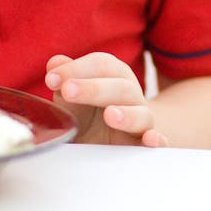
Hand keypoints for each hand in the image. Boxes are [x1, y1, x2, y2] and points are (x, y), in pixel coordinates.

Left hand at [45, 52, 168, 146]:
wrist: (103, 145)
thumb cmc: (85, 114)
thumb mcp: (70, 98)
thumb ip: (63, 80)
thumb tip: (54, 64)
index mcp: (113, 74)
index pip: (100, 64)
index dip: (76, 68)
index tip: (51, 79)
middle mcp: (130, 94)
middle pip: (120, 86)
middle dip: (93, 88)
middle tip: (68, 91)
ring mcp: (142, 119)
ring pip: (141, 113)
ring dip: (127, 114)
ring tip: (109, 115)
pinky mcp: (146, 145)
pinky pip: (160, 142)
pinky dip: (158, 140)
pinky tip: (150, 140)